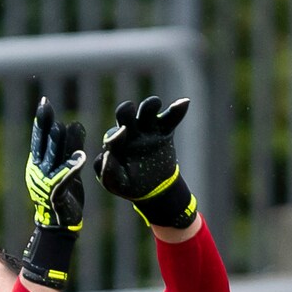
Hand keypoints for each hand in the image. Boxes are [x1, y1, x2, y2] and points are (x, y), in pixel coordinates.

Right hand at [19, 97, 85, 289]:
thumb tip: (71, 125)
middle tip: (48, 109)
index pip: (39, 138)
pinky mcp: (56, 194)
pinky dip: (72, 168)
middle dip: (47, 127)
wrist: (58, 223)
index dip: (41, 121)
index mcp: (37, 163)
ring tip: (67, 127)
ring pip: (54, 158)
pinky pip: (64, 179)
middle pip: (44, 144)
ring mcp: (45, 183)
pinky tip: (79, 158)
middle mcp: (38, 171)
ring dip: (60, 143)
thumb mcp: (63, 168)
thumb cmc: (63, 193)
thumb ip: (66, 148)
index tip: (44, 103)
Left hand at [96, 95, 198, 228]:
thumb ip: (109, 173)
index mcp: (116, 143)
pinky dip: (178, 109)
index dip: (116, 134)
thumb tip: (106, 155)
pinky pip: (172, 117)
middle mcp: (130, 131)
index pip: (113, 135)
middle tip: (129, 109)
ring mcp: (148, 129)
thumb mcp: (117, 184)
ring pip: (147, 110)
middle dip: (126, 110)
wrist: (153, 188)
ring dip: (150, 105)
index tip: (122, 134)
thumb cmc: (129, 184)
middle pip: (125, 114)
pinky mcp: (165, 130)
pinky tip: (184, 103)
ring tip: (155, 104)